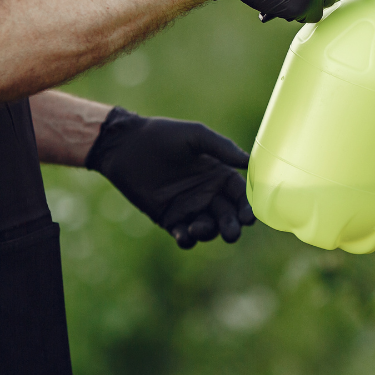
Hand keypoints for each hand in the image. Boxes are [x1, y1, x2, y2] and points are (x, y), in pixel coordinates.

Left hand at [84, 107, 255, 247]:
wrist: (125, 146)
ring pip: (208, 228)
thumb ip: (222, 147)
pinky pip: (183, 235)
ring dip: (209, 232)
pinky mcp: (169, 218)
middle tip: (231, 233)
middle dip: (232, 226)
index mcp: (218, 174)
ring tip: (199, 227)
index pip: (240, 195)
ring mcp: (188, 208)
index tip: (249, 217)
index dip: (247, 206)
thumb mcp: (195, 135)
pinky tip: (184, 234)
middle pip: (228, 216)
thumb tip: (249, 160)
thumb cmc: (162, 135)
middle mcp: (208, 193)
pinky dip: (187, 239)